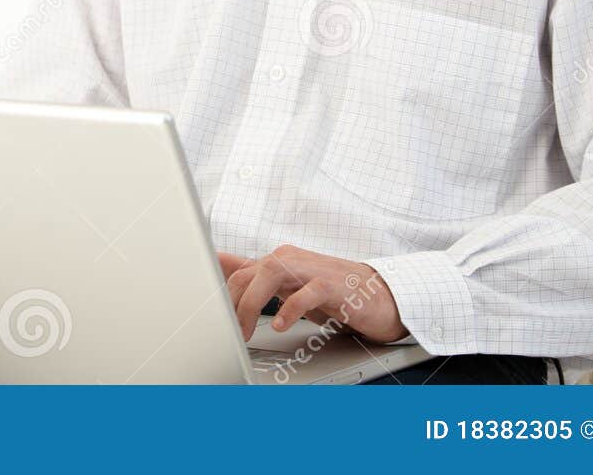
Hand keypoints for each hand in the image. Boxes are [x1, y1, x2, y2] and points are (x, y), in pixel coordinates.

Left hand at [217, 245, 408, 343]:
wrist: (380, 296)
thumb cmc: (332, 291)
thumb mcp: (289, 285)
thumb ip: (254, 275)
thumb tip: (217, 261)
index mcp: (277, 261)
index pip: (237, 274)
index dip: (222, 299)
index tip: (212, 321)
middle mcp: (290, 259)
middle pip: (248, 274)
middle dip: (232, 304)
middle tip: (229, 332)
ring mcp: (311, 269)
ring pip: (270, 273)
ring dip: (253, 303)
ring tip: (247, 329)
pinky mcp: (333, 285)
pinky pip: (307, 292)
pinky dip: (291, 308)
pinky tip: (282, 325)